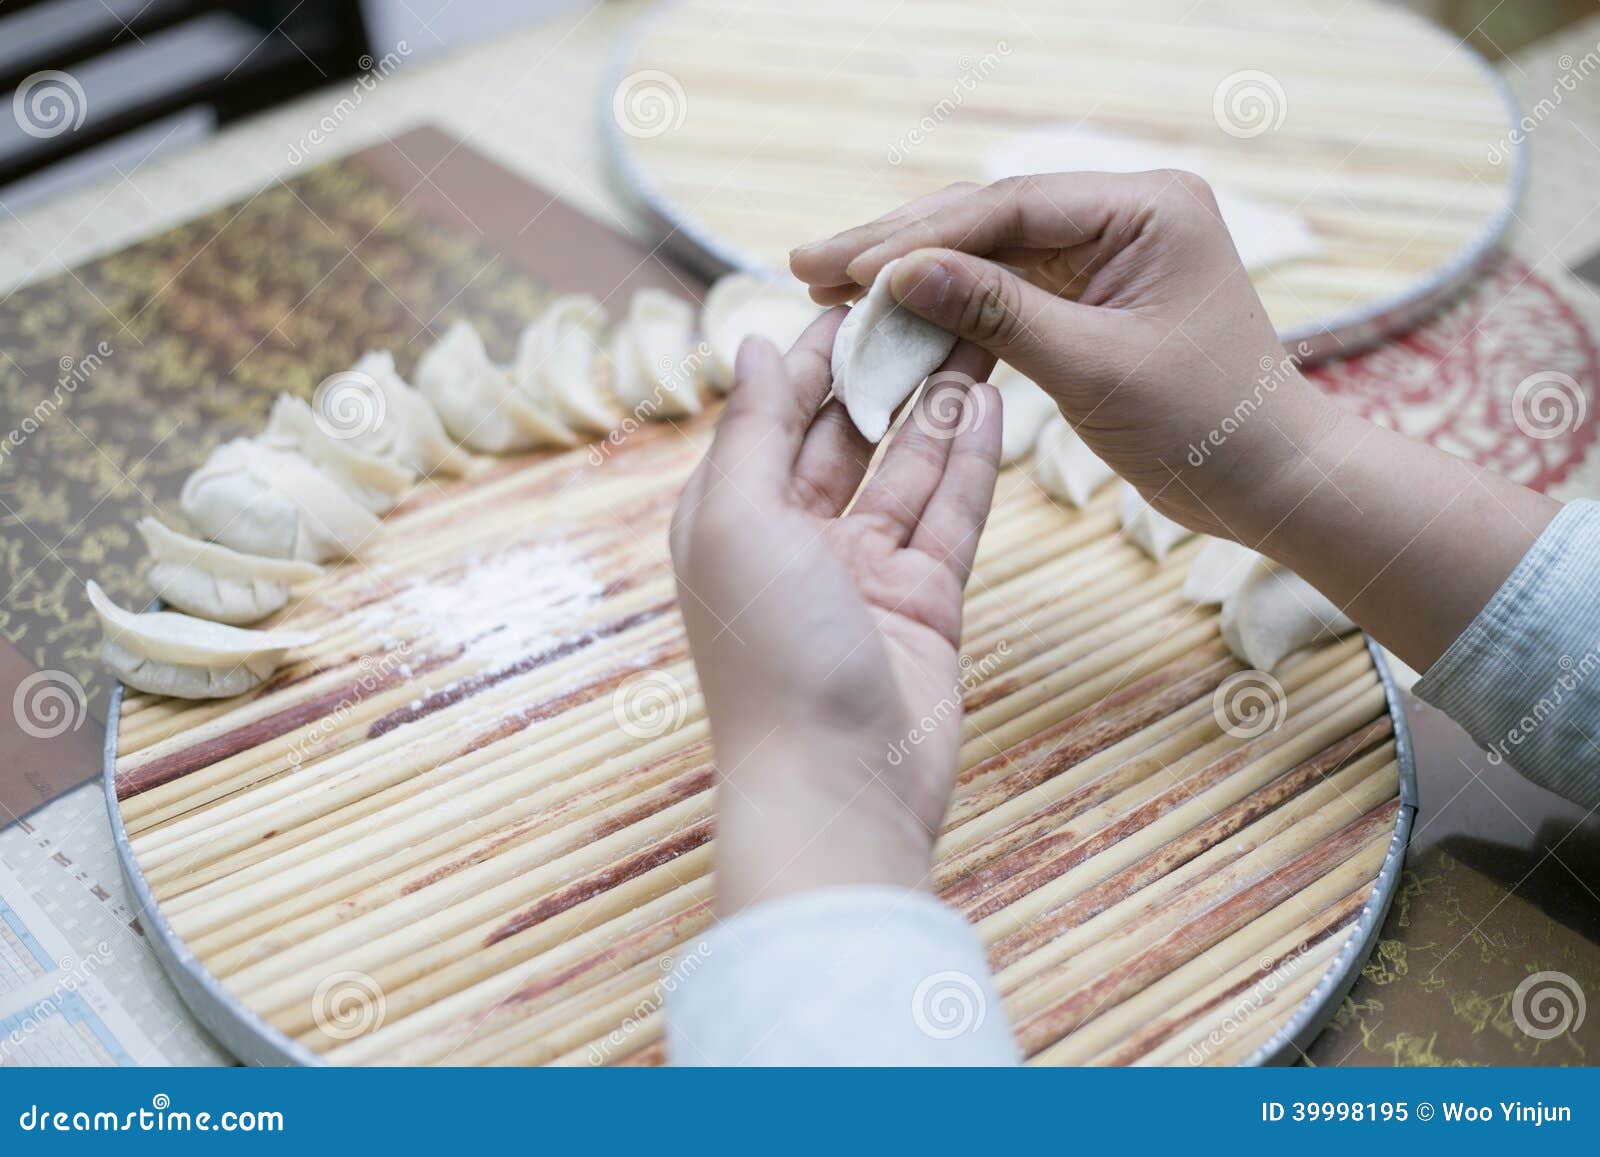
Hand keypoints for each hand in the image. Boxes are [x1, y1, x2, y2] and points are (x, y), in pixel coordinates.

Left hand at [670, 312, 1001, 915]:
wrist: (838, 786)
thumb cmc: (770, 656)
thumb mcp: (738, 523)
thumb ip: (751, 431)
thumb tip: (748, 345)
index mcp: (734, 518)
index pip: (778, 412)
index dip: (817, 349)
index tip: (862, 285)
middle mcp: (798, 539)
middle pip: (848, 434)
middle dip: (887, 367)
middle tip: (937, 296)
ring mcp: (866, 573)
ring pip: (908, 469)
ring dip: (938, 403)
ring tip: (980, 330)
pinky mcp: (927, 603)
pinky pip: (953, 517)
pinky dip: (972, 462)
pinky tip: (993, 403)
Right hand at [789, 171, 1337, 542]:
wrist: (1269, 479)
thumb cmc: (1205, 426)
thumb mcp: (1094, 367)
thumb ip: (997, 313)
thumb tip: (901, 272)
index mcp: (1147, 206)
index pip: (1010, 209)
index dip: (919, 238)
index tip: (846, 268)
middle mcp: (1127, 213)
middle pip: (989, 218)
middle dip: (898, 243)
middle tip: (807, 261)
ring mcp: (1108, 251)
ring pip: (988, 251)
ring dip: (912, 271)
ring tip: (826, 283)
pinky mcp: (1093, 293)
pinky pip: (1005, 289)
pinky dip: (948, 305)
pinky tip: (889, 310)